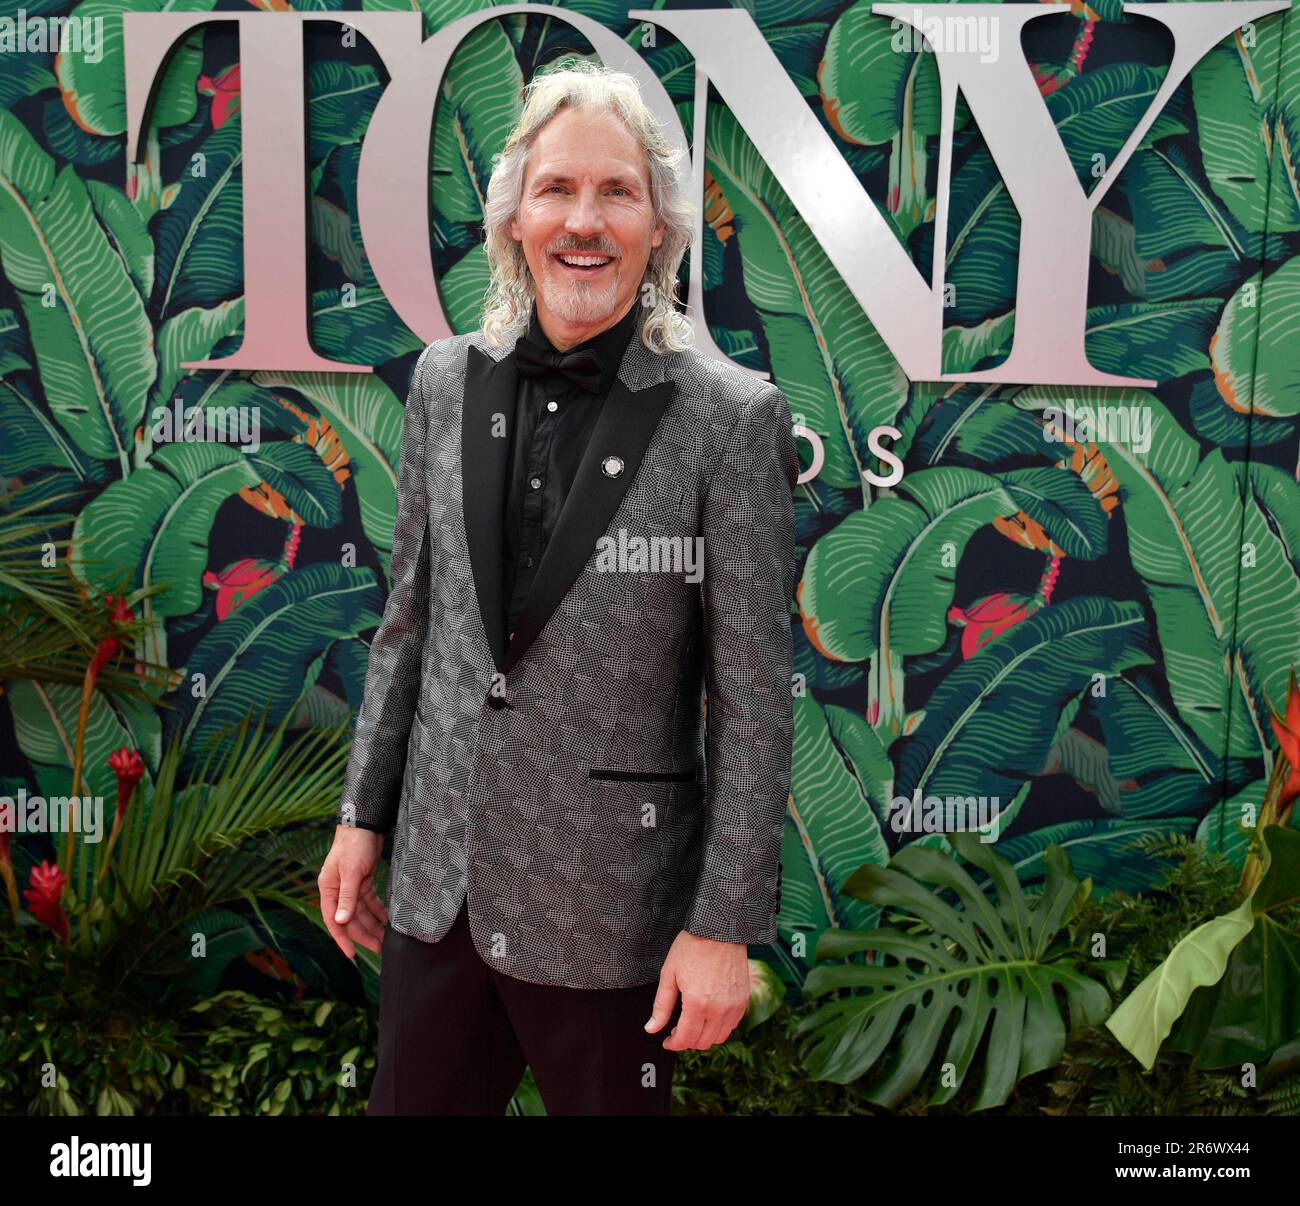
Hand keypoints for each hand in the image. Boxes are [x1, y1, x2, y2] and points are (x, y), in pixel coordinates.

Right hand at [319, 825, 387, 957]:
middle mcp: (338, 890)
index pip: (333, 920)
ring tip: (385, 938)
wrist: (364, 825)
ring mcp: (351, 886)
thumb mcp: (350, 872)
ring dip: (372, 925)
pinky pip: (370, 901)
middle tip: (379, 948)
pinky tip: (387, 920)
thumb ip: (346, 897)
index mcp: (328, 889)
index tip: (352, 954)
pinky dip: (378, 910)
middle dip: (363, 935)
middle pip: (350, 919)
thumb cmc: (353, 845)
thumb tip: (341, 921)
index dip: (342, 938)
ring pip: (361, 912)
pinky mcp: (363, 881)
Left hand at [645, 930, 750, 1050]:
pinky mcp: (744, 1000)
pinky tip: (709, 1015)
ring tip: (694, 1023)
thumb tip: (651, 1028)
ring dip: (704, 1036)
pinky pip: (732, 1025)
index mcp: (697, 1003)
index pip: (686, 1039)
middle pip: (703, 1042)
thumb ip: (661, 1006)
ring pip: (719, 1038)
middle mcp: (718, 1009)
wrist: (719, 929)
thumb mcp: (669, 974)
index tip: (667, 1041)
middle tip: (678, 1031)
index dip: (673, 1044)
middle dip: (688, 1041)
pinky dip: (720, 1027)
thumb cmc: (693, 946)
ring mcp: (734, 1006)